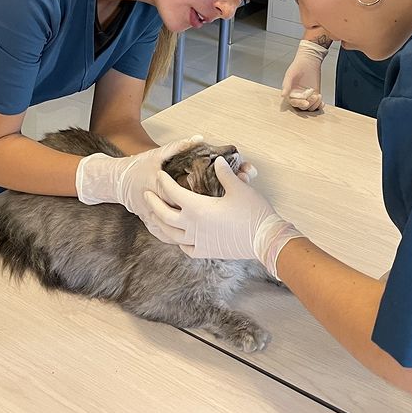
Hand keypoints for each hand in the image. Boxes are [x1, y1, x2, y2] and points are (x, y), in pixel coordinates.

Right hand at [76, 134, 204, 238]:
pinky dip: (174, 238)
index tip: (212, 199)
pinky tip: (187, 241)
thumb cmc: (140, 165)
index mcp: (156, 183)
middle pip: (175, 212)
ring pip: (168, 227)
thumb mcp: (158, 154)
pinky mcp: (147, 221)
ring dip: (184, 231)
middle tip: (213, 220)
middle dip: (192, 217)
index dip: (193, 197)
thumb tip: (199, 139)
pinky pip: (161, 234)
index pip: (176, 192)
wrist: (117, 180)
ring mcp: (148, 213)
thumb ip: (179, 147)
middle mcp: (152, 201)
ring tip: (203, 234)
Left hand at [144, 157, 303, 277]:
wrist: (264, 240)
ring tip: (156, 216)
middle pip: (164, 215)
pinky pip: (185, 248)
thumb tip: (217, 160)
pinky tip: (179, 237)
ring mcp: (198, 241)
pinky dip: (179, 241)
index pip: (173, 193)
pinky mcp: (206, 252)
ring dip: (160, 223)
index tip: (159, 175)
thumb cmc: (252, 212)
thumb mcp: (239, 187)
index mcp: (198, 208)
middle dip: (153, 203)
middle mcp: (192, 226)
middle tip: (147, 195)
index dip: (164, 182)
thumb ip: (224, 173)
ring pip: (170, 234)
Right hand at [282, 38, 328, 110]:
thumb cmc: (298, 66)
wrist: (309, 60)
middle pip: (302, 106)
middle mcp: (298, 96)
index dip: (299, 103)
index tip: (305, 102)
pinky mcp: (315, 95)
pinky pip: (317, 104)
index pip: (293, 102)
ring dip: (315, 104)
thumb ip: (286, 86)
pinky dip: (319, 105)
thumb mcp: (290, 75)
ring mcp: (307, 96)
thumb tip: (283, 95)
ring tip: (318, 96)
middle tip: (313, 97)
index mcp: (290, 92)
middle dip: (308, 103)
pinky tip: (322, 102)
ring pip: (310, 107)